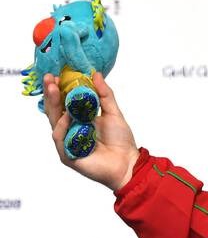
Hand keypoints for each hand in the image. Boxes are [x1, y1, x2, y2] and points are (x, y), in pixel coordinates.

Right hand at [44, 71, 140, 191]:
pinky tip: (67, 115)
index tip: (55, 74)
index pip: (63, 102)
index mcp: (79, 120)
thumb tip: (96, 74)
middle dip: (51, 93)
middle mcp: (70, 129)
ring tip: (54, 89)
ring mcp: (67, 142)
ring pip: (54, 122)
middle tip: (49, 78)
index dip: (58, 89)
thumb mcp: (113, 113)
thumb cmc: (120, 141)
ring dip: (53, 105)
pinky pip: (60, 138)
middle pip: (55, 110)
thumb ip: (104, 94)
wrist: (128, 163)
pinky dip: (63, 126)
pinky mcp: (67, 154)